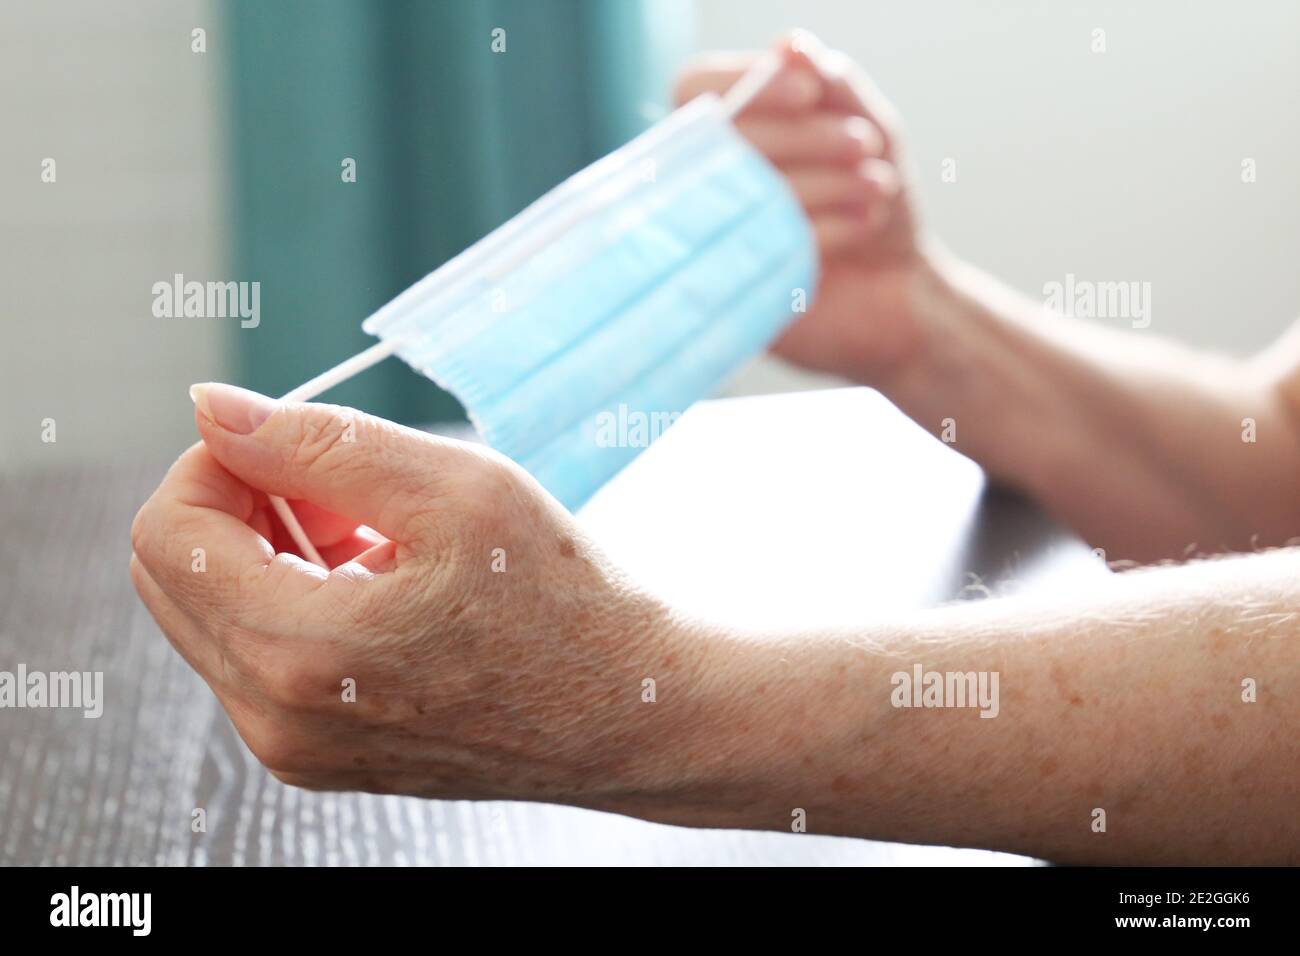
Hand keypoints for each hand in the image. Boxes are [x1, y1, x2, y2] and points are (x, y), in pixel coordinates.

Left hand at [129, 383, 701, 801]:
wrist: (628, 714)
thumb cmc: (565, 603)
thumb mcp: (455, 491)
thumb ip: (319, 441)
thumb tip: (212, 408)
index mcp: (301, 654)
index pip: (166, 533)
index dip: (217, 462)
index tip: (296, 446)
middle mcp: (276, 720)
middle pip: (173, 576)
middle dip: (240, 504)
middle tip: (342, 489)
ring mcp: (293, 748)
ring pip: (211, 613)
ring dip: (269, 550)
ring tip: (376, 536)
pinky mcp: (316, 755)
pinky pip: (255, 656)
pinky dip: (293, 599)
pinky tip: (380, 581)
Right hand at [675, 32, 939, 380]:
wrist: (903, 292)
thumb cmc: (876, 202)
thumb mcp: (868, 128)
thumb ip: (833, 84)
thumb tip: (790, 46)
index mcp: (731, 132)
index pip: (693, 88)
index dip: (743, 81)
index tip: (808, 91)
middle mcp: (709, 180)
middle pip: (724, 139)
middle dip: (803, 136)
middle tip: (862, 143)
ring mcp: (714, 237)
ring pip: (744, 192)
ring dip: (824, 180)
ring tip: (878, 185)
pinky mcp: (733, 289)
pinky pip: (763, 246)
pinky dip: (824, 227)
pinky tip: (863, 224)